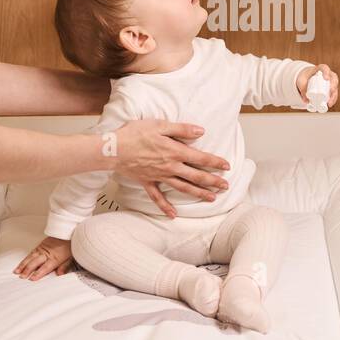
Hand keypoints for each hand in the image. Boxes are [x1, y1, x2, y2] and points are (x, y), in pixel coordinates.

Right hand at [14, 236, 73, 280]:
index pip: (45, 267)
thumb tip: (59, 274)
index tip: (32, 278)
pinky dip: (25, 258)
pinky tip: (21, 263)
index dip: (38, 273)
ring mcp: (42, 249)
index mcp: (55, 258)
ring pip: (30, 257)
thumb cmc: (69, 245)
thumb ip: (64, 266)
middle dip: (27, 270)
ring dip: (23, 265)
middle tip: (22, 276)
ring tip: (17, 271)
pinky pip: (31, 253)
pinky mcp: (40, 245)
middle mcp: (47, 253)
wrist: (67, 232)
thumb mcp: (70, 257)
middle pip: (35, 262)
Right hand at [113, 119, 231, 218]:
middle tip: (226, 186)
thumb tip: (201, 131)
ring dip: (198, 193)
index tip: (227, 166)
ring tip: (212, 198)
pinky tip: (173, 215)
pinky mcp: (147, 182)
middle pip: (195, 176)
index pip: (200, 158)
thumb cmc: (134, 133)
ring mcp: (159, 176)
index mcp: (175, 151)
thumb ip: (181, 129)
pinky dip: (166, 206)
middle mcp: (170, 166)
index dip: (215, 162)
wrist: (112, 149)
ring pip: (183, 187)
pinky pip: (157, 197)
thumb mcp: (160, 125)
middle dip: (212, 181)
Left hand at [297, 64, 338, 107]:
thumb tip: (306, 101)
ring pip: (335, 87)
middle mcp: (327, 74)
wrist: (306, 79)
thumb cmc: (304, 78)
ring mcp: (330, 81)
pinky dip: (332, 99)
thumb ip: (302, 90)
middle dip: (333, 85)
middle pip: (333, 78)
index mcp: (319, 69)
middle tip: (331, 91)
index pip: (325, 68)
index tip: (326, 78)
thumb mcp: (301, 82)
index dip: (327, 72)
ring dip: (334, 95)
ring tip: (329, 103)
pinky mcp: (330, 88)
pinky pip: (334, 93)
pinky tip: (330, 104)